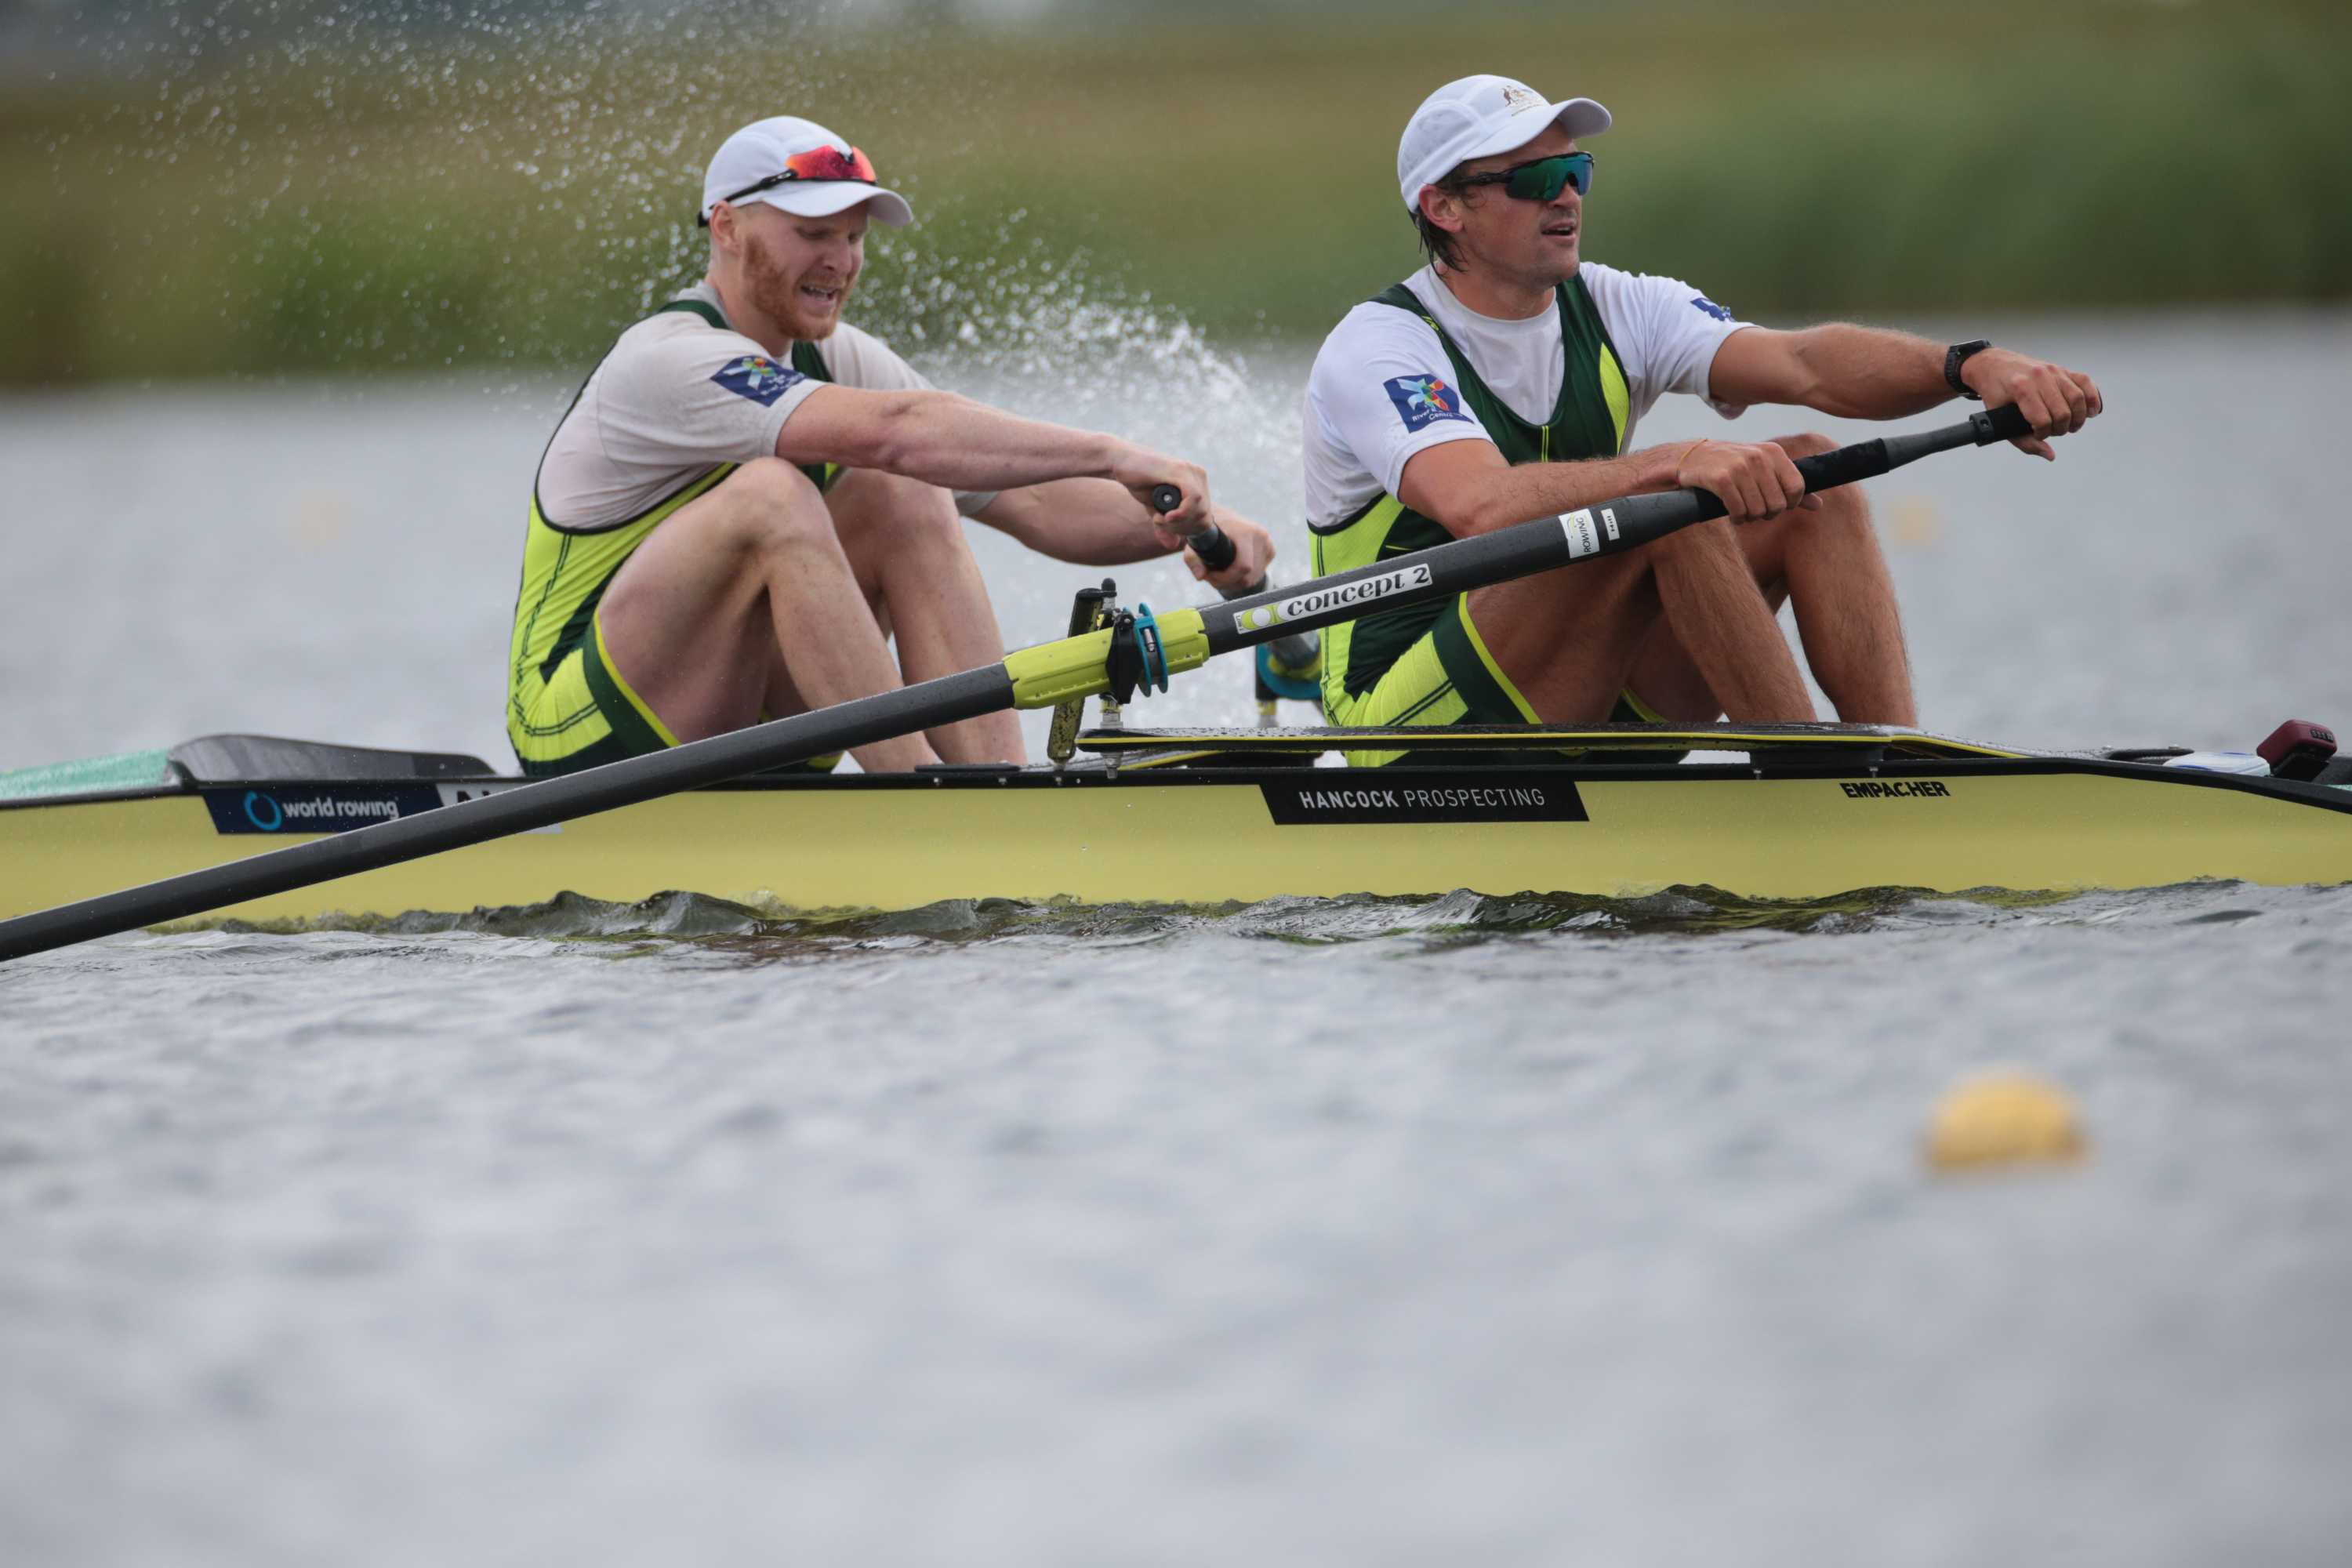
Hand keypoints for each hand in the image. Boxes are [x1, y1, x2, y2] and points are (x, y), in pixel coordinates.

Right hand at [1112, 446, 1211, 532]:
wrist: (1121, 462)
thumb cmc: (1139, 482)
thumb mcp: (1155, 509)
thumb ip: (1166, 526)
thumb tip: (1173, 546)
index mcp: (1197, 483)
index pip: (1206, 516)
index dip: (1189, 530)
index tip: (1169, 530)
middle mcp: (1198, 475)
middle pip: (1205, 515)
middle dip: (1184, 528)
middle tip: (1162, 524)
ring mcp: (1191, 471)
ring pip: (1200, 509)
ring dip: (1180, 522)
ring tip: (1160, 519)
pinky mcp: (1180, 470)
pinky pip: (1193, 498)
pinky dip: (1181, 513)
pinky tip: (1166, 516)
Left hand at [1162, 508, 1275, 592]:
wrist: (1220, 517)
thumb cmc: (1206, 530)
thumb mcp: (1194, 543)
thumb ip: (1193, 559)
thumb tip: (1201, 576)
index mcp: (1245, 532)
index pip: (1243, 567)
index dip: (1226, 578)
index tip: (1210, 576)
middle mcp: (1260, 536)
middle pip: (1248, 576)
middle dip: (1228, 582)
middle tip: (1212, 576)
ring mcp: (1268, 543)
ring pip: (1254, 578)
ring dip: (1236, 581)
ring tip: (1220, 573)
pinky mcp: (1270, 550)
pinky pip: (1259, 574)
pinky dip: (1245, 577)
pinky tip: (1232, 569)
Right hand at [1673, 439, 1821, 521]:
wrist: (1692, 457)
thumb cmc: (1733, 466)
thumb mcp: (1764, 470)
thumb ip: (1790, 486)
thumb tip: (1818, 505)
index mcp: (1774, 452)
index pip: (1797, 487)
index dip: (1790, 504)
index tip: (1777, 505)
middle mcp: (1758, 457)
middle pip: (1778, 504)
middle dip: (1767, 514)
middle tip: (1755, 510)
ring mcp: (1739, 467)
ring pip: (1758, 511)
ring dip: (1750, 518)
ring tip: (1743, 511)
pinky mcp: (1720, 479)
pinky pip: (1738, 511)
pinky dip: (1736, 518)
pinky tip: (1732, 514)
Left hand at [1962, 349, 2102, 459]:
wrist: (1993, 365)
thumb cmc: (1995, 392)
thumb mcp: (1998, 417)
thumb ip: (2023, 441)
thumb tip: (2049, 455)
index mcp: (2021, 388)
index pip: (2042, 419)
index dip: (2043, 433)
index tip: (2037, 435)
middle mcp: (2039, 376)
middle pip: (2063, 411)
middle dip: (2061, 429)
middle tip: (2054, 432)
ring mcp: (2053, 370)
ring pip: (2077, 398)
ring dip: (2078, 418)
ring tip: (2071, 426)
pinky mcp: (2062, 369)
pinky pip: (2085, 382)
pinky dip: (2092, 398)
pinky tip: (2091, 411)